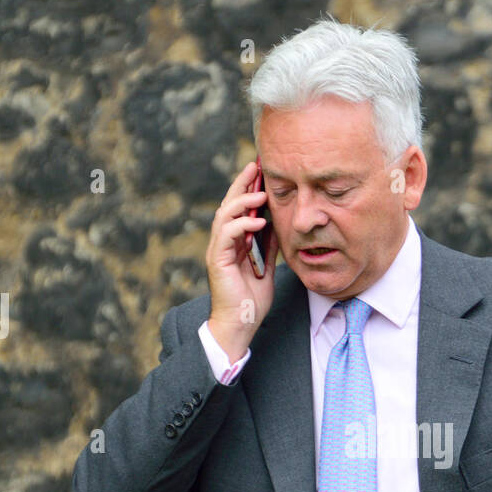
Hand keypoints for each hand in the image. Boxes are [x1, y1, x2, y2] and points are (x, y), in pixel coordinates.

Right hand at [206, 162, 279, 360]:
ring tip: (261, 193)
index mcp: (233, 243)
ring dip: (243, 202)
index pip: (239, 209)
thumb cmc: (252, 301)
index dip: (248, 189)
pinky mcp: (217, 260)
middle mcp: (222, 243)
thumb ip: (268, 245)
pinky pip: (226, 235)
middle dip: (242, 184)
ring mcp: (218, 250)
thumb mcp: (267, 267)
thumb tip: (275, 224)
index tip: (261, 171)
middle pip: (229, 205)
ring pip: (225, 215)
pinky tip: (258, 221)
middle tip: (255, 166)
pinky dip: (241, 225)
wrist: (240, 325)